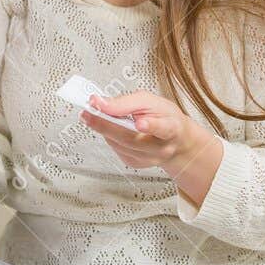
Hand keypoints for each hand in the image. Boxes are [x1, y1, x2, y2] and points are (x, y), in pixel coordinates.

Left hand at [82, 90, 223, 199]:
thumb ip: (126, 101)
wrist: (175, 139)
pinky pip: (116, 148)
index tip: (140, 123)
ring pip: (120, 145)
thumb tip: (100, 103)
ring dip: (104, 129)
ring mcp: (149, 159)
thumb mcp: (150, 101)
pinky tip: (111, 127)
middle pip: (131, 139)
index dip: (151, 126)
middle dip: (107, 125)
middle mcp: (161, 148)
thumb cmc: (164, 116)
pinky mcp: (136, 164)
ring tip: (94, 114)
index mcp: (171, 128)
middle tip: (89, 113)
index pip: (163, 128)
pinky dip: (110, 136)